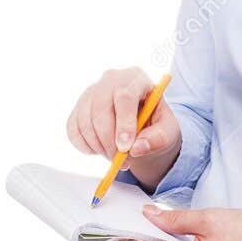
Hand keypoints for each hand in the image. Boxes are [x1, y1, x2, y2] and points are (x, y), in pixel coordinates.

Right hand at [66, 66, 182, 192]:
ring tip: (116, 158)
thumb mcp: (168, 130)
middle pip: (100, 108)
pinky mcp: (78, 108)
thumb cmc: (156, 123)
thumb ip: (158, 139)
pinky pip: (73, 130)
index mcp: (135, 78)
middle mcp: (110, 80)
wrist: (143, 124)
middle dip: (109, 141)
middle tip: (121, 161)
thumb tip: (137, 148)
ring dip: (99, 147)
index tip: (125, 148)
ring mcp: (91, 92)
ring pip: (85, 121)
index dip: (124, 123)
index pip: (125, 96)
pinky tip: (102, 150)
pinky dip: (85, 146)